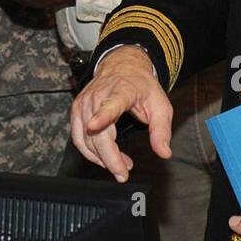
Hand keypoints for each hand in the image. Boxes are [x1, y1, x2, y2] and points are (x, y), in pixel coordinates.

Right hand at [69, 45, 172, 180]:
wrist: (122, 67)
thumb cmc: (142, 87)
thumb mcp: (160, 105)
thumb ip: (161, 130)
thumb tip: (164, 153)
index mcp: (121, 91)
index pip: (109, 104)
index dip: (101, 116)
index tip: (93, 126)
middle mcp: (98, 95)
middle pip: (97, 132)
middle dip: (109, 157)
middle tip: (124, 173)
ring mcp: (84, 102)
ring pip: (86, 139)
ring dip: (101, 158)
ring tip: (121, 165)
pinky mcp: (76, 110)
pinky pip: (78, 138)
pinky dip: (90, 153)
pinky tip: (105, 158)